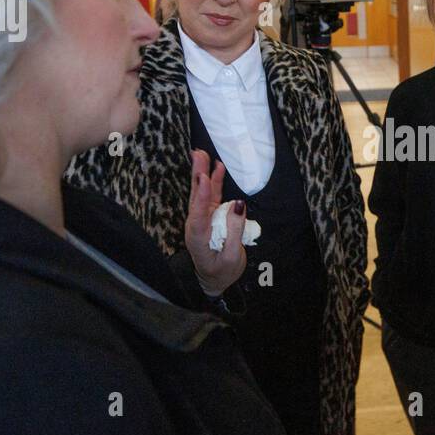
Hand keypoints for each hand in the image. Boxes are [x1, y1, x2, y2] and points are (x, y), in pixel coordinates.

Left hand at [183, 150, 245, 295]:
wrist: (214, 280)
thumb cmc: (223, 271)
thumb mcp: (232, 256)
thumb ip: (235, 230)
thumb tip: (238, 204)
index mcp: (198, 238)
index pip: (199, 214)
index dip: (202, 195)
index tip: (204, 177)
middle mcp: (196, 225)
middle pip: (196, 197)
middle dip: (197, 174)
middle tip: (197, 154)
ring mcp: (202, 220)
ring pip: (201, 194)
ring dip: (203, 174)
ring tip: (203, 154)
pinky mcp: (209, 217)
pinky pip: (210, 197)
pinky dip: (214, 183)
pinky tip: (217, 169)